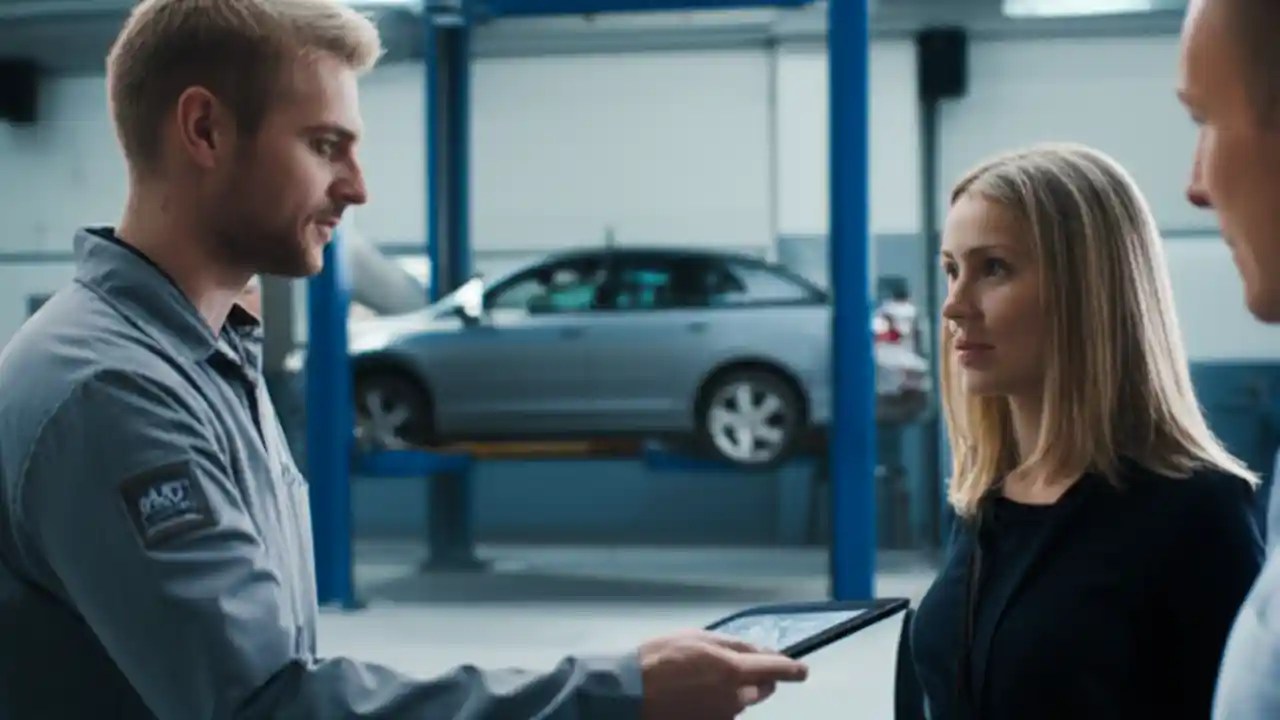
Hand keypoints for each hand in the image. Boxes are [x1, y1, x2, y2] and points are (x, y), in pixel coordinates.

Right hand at [637, 630, 808, 719]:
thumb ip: (735, 645)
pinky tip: (697, 696)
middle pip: (763, 688)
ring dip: (736, 691)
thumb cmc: (662, 659)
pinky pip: (726, 714)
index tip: (802, 670)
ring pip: (743, 702)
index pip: (777, 669)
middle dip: (761, 678)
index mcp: (735, 670)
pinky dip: (720, 704)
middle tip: (739, 667)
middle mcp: (735, 698)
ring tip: (704, 680)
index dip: (793, 669)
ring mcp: (723, 716)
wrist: (631, 693)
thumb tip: (761, 651)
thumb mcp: (699, 638)